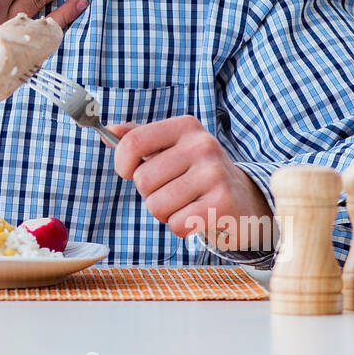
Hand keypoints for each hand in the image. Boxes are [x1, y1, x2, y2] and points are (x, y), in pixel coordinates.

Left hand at [106, 117, 273, 251]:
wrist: (246, 199)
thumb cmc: (197, 174)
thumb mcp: (172, 148)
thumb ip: (139, 139)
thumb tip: (107, 131)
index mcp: (185, 127)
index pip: (133, 142)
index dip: (122, 163)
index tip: (129, 172)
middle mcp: (202, 146)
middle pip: (143, 180)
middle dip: (150, 194)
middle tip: (173, 191)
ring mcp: (214, 174)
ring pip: (157, 206)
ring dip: (166, 213)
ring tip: (187, 203)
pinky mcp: (223, 204)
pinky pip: (176, 224)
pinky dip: (182, 227)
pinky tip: (198, 216)